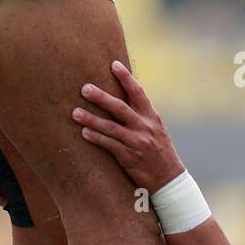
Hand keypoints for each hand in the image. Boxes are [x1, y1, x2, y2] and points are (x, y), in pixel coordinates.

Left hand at [71, 61, 183, 193]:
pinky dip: (96, 138)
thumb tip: (123, 93)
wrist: (169, 180)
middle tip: (84, 88)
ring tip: (75, 112)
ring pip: (110, 128)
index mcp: (152, 117)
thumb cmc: (159, 150)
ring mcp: (137, 142)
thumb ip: (140, 113)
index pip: (138, 92)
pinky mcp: (129, 157)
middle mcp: (145, 127)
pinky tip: (84, 133)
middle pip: (120, 108)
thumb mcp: (155, 129)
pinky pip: (109, 145)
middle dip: (101, 97)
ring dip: (91, 119)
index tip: (114, 64)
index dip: (126, 78)